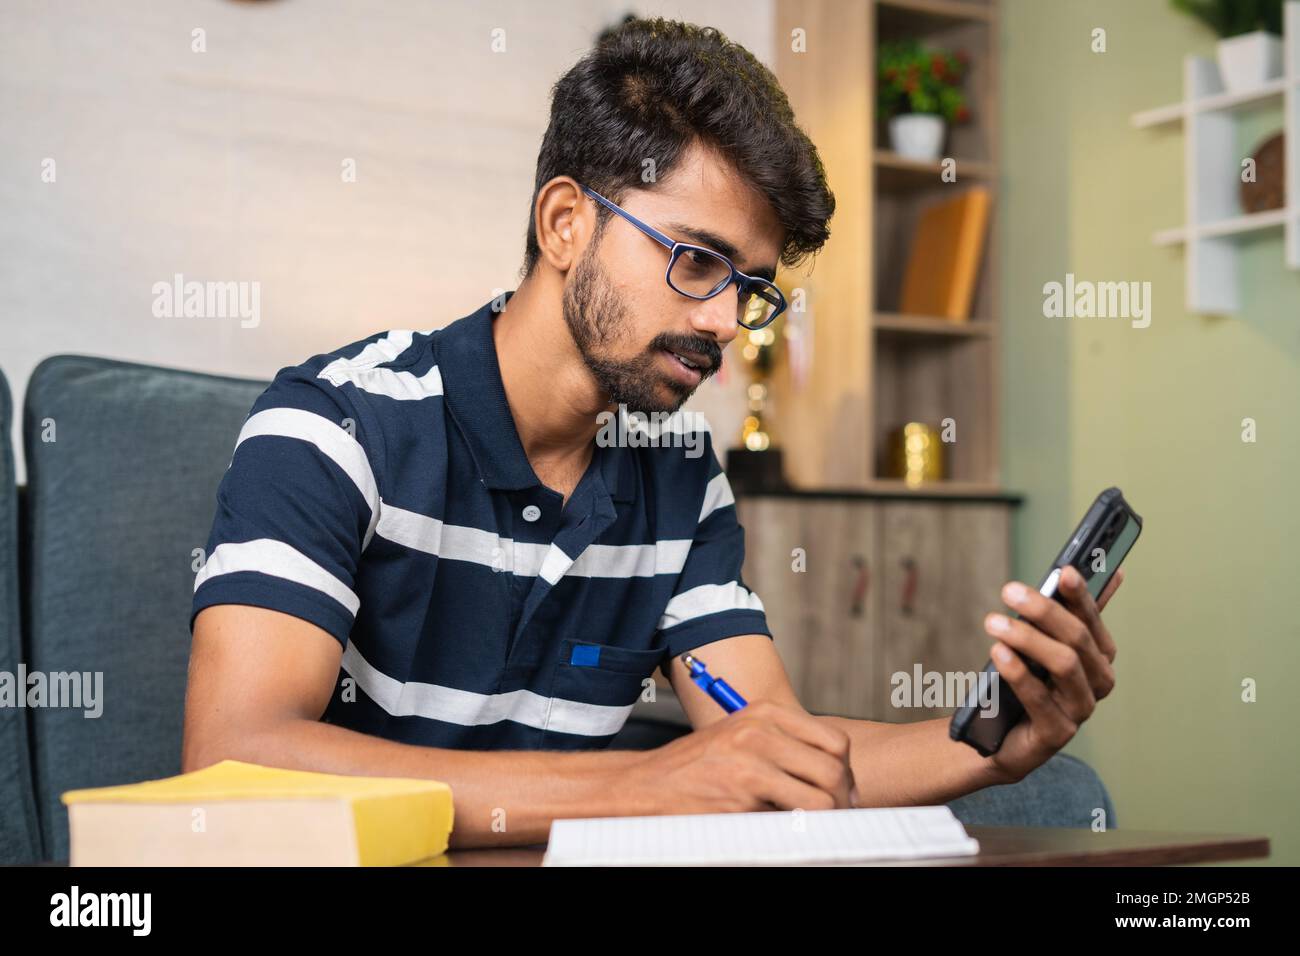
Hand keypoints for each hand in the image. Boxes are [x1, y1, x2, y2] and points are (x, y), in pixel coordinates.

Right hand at [626, 700, 857, 813]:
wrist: (649, 783)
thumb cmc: (698, 764)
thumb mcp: (741, 735)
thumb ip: (782, 743)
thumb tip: (834, 772)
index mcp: (764, 713)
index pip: (834, 741)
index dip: (846, 771)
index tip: (843, 790)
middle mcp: (760, 733)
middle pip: (833, 770)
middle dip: (842, 798)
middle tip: (837, 814)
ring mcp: (750, 765)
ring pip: (820, 800)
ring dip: (825, 818)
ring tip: (813, 824)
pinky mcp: (741, 800)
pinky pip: (789, 820)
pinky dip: (793, 829)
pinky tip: (780, 827)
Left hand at [982, 566, 1124, 782]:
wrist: (1000, 734)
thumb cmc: (1027, 680)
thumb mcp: (1043, 642)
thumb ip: (1069, 610)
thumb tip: (1112, 569)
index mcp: (1099, 654)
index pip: (1091, 618)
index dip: (1080, 594)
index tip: (1063, 570)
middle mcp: (1098, 681)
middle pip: (1077, 639)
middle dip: (1044, 611)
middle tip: (1009, 590)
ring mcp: (1081, 709)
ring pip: (1064, 665)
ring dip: (1027, 639)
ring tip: (994, 622)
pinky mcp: (1058, 733)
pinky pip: (1040, 700)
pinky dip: (1019, 673)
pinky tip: (997, 653)